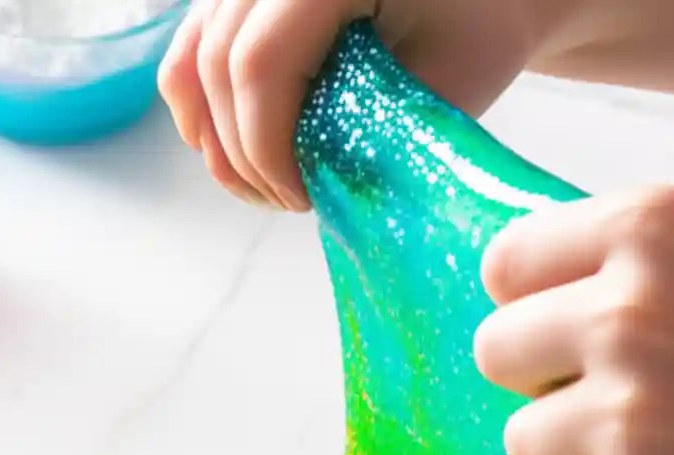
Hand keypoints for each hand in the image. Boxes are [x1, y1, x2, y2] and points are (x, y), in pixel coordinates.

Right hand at [158, 0, 542, 210]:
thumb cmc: (479, 32)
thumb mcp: (443, 85)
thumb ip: (376, 137)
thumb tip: (318, 196)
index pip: (260, 64)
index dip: (266, 146)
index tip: (301, 199)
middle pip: (218, 64)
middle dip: (244, 152)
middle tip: (292, 202)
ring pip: (194, 58)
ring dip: (217, 137)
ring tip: (267, 186)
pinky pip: (193, 47)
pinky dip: (199, 104)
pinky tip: (226, 150)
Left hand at [475, 186, 673, 454]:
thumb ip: (603, 266)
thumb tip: (493, 304)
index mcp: (650, 226)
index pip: (503, 265)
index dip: (530, 308)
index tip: (576, 334)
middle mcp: (631, 307)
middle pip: (494, 353)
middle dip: (544, 383)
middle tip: (625, 399)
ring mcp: (631, 406)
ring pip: (523, 441)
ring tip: (668, 451)